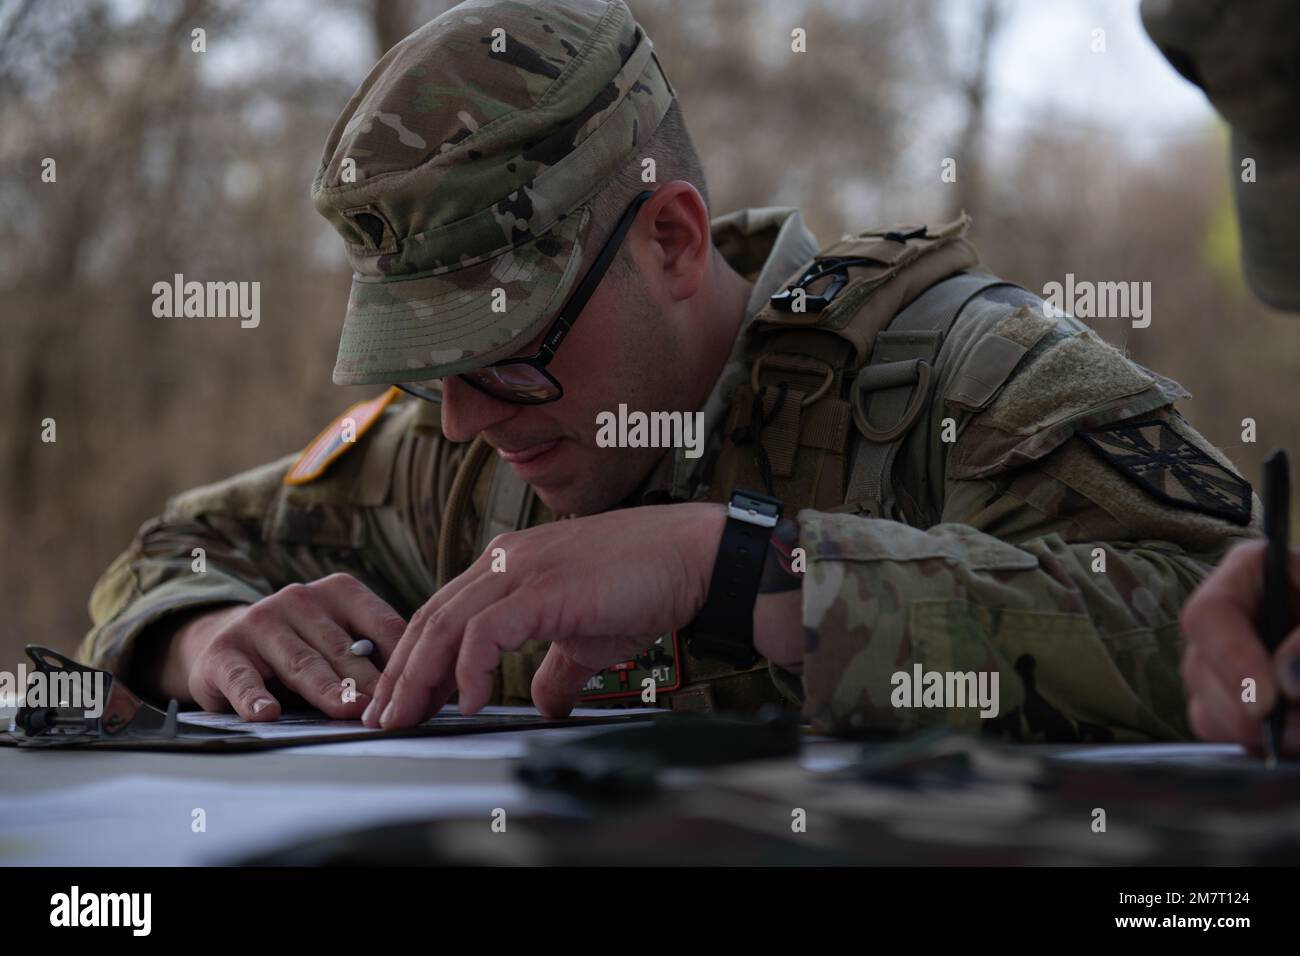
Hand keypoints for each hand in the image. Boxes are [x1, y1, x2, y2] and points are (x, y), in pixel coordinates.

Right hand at [161, 573, 405, 720]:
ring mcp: (261, 622)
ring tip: (347, 711)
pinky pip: (244, 679)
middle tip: (389, 709)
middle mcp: (300, 599)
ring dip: (326, 689)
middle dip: (369, 682)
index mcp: (340, 592)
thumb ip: (374, 656)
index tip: (425, 689)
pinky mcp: (225, 653)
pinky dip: (255, 698)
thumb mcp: (338, 640)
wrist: (222, 644)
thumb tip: (428, 689)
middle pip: (344, 649)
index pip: (382, 625)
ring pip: (302, 663)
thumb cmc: (300, 648)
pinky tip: (268, 714)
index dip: (404, 660)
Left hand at [365, 502, 725, 727]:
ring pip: (446, 623)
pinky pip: (486, 631)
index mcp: (510, 564)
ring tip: (405, 716)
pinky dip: (469, 668)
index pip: (444, 612)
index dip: (416, 657)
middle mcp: (506, 559)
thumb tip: (545, 705)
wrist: (692, 558)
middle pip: (431, 617)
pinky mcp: (543, 587)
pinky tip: (467, 701)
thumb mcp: (588, 638)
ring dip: (420, 675)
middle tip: (383, 716)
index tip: (403, 700)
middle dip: (402, 671)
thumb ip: (557, 669)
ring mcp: (522, 568)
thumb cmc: (647, 586)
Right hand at [1180, 541, 1299, 752]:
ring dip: (1263, 735)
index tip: (1266, 705)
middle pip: (1202, 670)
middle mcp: (1229, 619)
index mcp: (1252, 574)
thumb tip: (1286, 679)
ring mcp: (1226, 664)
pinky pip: (1227, 734)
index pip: (1209, 616)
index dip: (1232, 660)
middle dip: (1253, 710)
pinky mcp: (1237, 703)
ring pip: (1208, 711)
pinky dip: (1267, 747)